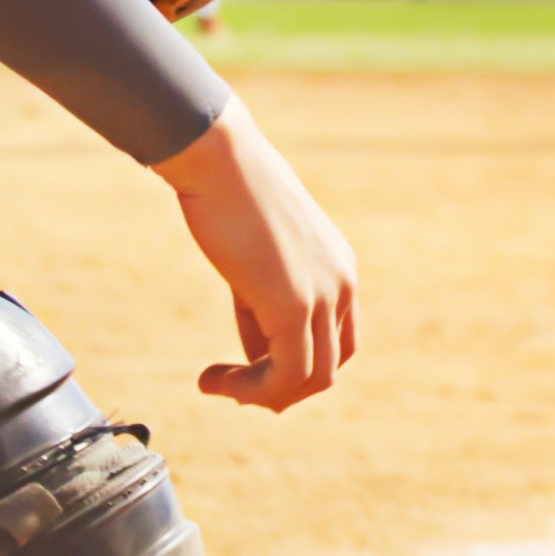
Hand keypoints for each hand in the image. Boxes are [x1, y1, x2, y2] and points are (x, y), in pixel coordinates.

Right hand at [151, 104, 357, 412]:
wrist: (219, 160)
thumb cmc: (228, 196)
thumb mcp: (255, 259)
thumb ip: (261, 306)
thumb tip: (254, 356)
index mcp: (340, 269)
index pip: (337, 342)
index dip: (298, 366)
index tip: (248, 367)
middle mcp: (343, 284)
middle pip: (329, 367)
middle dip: (281, 388)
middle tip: (233, 388)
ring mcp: (324, 297)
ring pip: (310, 380)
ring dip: (261, 394)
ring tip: (216, 384)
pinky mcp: (294, 306)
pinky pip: (284, 375)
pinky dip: (250, 389)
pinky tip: (211, 379)